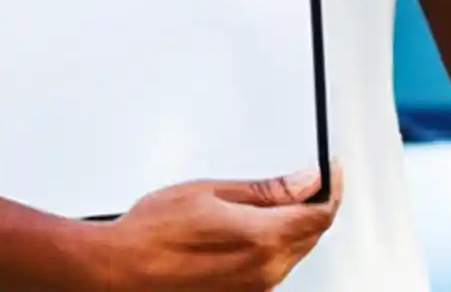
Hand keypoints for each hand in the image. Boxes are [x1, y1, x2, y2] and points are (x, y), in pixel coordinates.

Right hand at [94, 163, 343, 290]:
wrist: (119, 273)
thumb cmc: (152, 233)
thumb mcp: (209, 192)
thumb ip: (266, 190)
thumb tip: (306, 180)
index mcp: (262, 240)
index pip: (321, 213)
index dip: (331, 187)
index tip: (330, 170)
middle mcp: (266, 271)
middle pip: (312, 234)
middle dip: (315, 204)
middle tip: (305, 178)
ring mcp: (255, 289)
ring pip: (295, 252)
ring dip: (295, 226)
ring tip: (273, 200)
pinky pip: (274, 268)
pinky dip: (275, 245)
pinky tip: (253, 229)